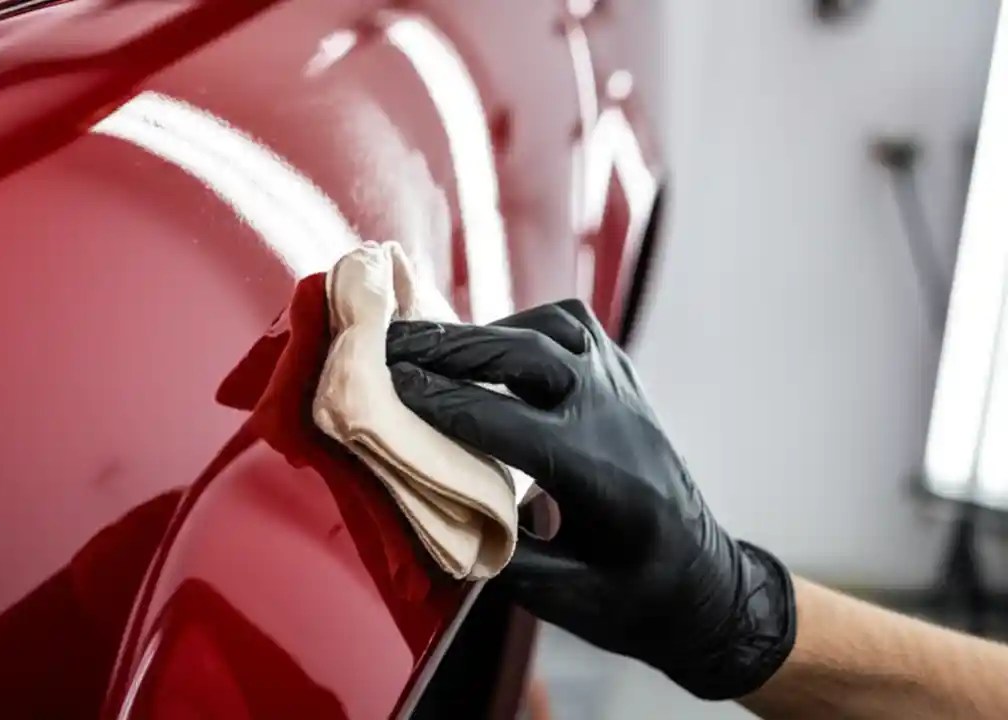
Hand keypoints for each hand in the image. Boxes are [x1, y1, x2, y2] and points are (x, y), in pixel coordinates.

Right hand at [386, 300, 795, 699]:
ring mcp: (624, 389)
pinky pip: (573, 325)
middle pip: (522, 356)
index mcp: (597, 472)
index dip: (438, 401)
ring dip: (486, 332)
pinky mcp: (625, 379)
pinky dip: (523, 326)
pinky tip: (490, 347)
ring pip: (551, 327)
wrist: (708, 585)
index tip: (384, 387)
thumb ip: (495, 553)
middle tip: (388, 344)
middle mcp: (613, 416)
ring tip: (431, 347)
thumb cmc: (634, 600)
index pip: (501, 419)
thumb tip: (428, 504)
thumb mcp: (561, 598)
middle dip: (448, 348)